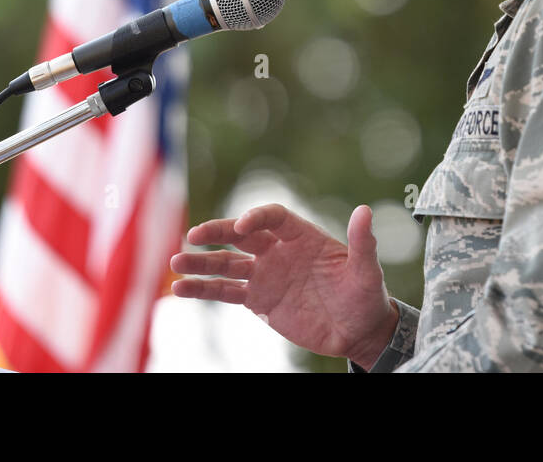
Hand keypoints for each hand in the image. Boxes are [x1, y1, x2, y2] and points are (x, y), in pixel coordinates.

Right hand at [171, 203, 399, 368]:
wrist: (358, 331)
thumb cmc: (366, 296)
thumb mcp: (367, 270)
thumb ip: (362, 242)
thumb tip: (365, 211)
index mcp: (303, 236)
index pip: (273, 218)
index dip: (256, 218)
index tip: (241, 228)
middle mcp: (280, 251)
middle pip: (242, 235)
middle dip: (218, 233)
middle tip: (193, 235)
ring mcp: (267, 275)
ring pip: (228, 264)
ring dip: (202, 262)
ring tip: (175, 263)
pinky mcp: (259, 300)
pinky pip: (226, 292)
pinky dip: (204, 290)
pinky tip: (180, 289)